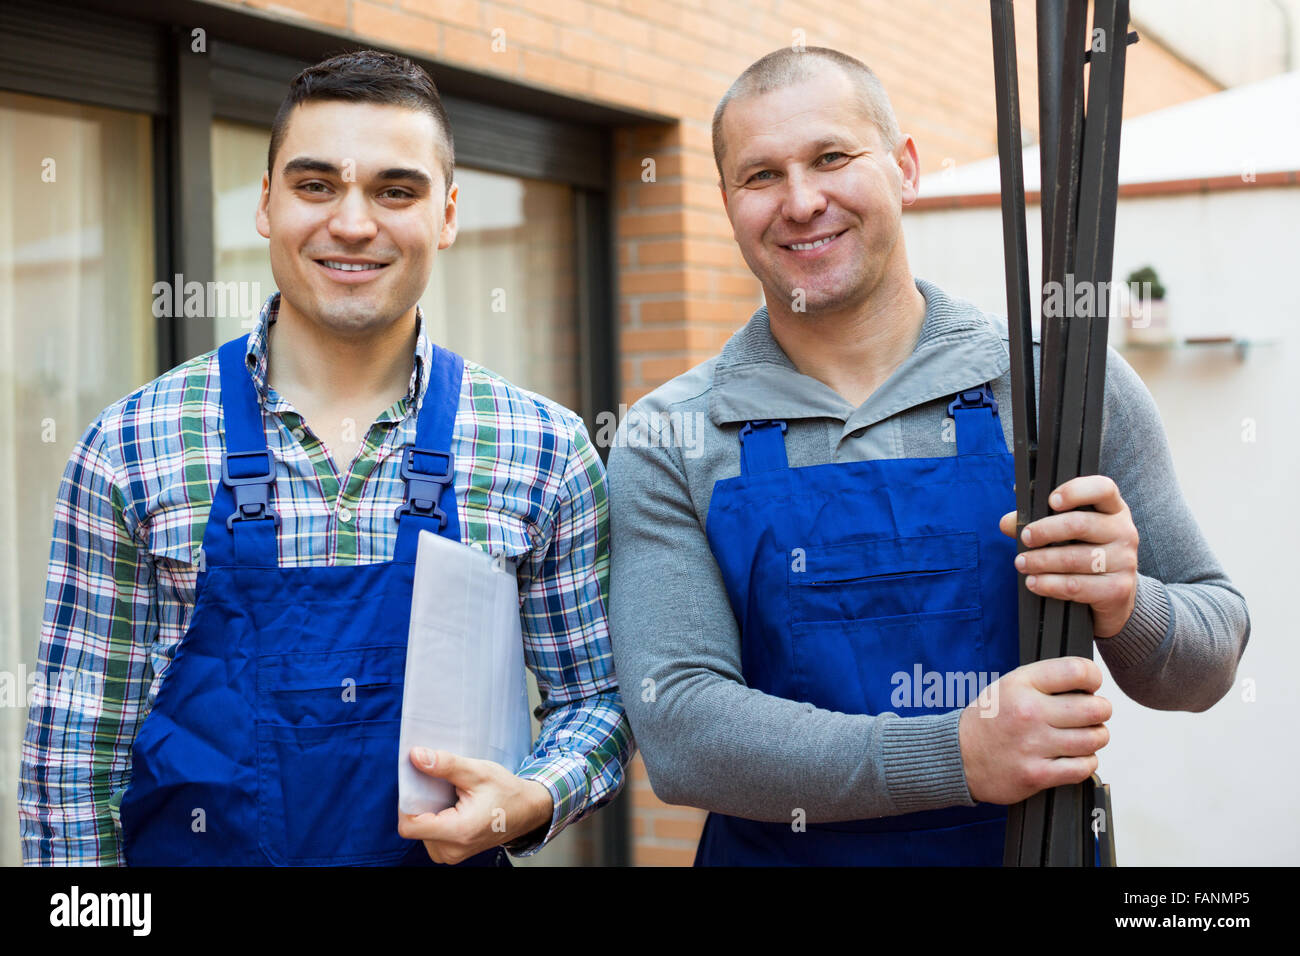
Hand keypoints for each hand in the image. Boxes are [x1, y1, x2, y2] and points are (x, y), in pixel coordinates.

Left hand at [397, 748, 552, 864]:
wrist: (527, 811)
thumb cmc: (506, 792)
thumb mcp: (477, 772)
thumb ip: (445, 765)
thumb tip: (416, 756)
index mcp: (458, 831)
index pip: (409, 825)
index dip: (408, 801)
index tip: (419, 782)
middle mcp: (451, 850)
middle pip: (414, 826)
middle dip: (421, 803)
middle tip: (441, 786)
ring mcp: (450, 854)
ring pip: (420, 831)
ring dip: (428, 811)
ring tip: (450, 796)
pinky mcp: (451, 852)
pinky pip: (430, 835)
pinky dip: (435, 818)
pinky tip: (452, 806)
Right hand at [958, 657, 1110, 803]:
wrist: (957, 755)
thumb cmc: (989, 719)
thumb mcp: (1009, 685)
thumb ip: (1047, 680)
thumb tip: (1091, 682)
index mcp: (1021, 685)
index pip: (1078, 671)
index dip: (1093, 677)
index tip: (1090, 685)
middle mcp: (1028, 712)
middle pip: (1095, 708)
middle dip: (1100, 710)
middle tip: (1092, 713)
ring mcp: (1033, 745)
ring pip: (1094, 739)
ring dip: (1095, 737)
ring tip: (1083, 736)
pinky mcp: (1037, 774)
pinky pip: (1083, 768)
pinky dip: (1086, 763)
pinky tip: (1073, 757)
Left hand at [999, 475, 1138, 637]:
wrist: (1116, 596)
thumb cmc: (1086, 553)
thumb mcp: (1069, 533)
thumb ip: (1038, 522)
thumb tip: (1007, 521)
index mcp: (1112, 509)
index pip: (1103, 488)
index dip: (1076, 491)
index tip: (1051, 501)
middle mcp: (1124, 531)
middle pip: (1080, 524)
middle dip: (1045, 531)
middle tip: (1025, 538)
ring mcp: (1125, 560)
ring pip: (1075, 558)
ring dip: (1041, 561)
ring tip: (1022, 563)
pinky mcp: (1118, 589)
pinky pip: (1076, 586)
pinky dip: (1049, 584)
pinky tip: (1034, 583)